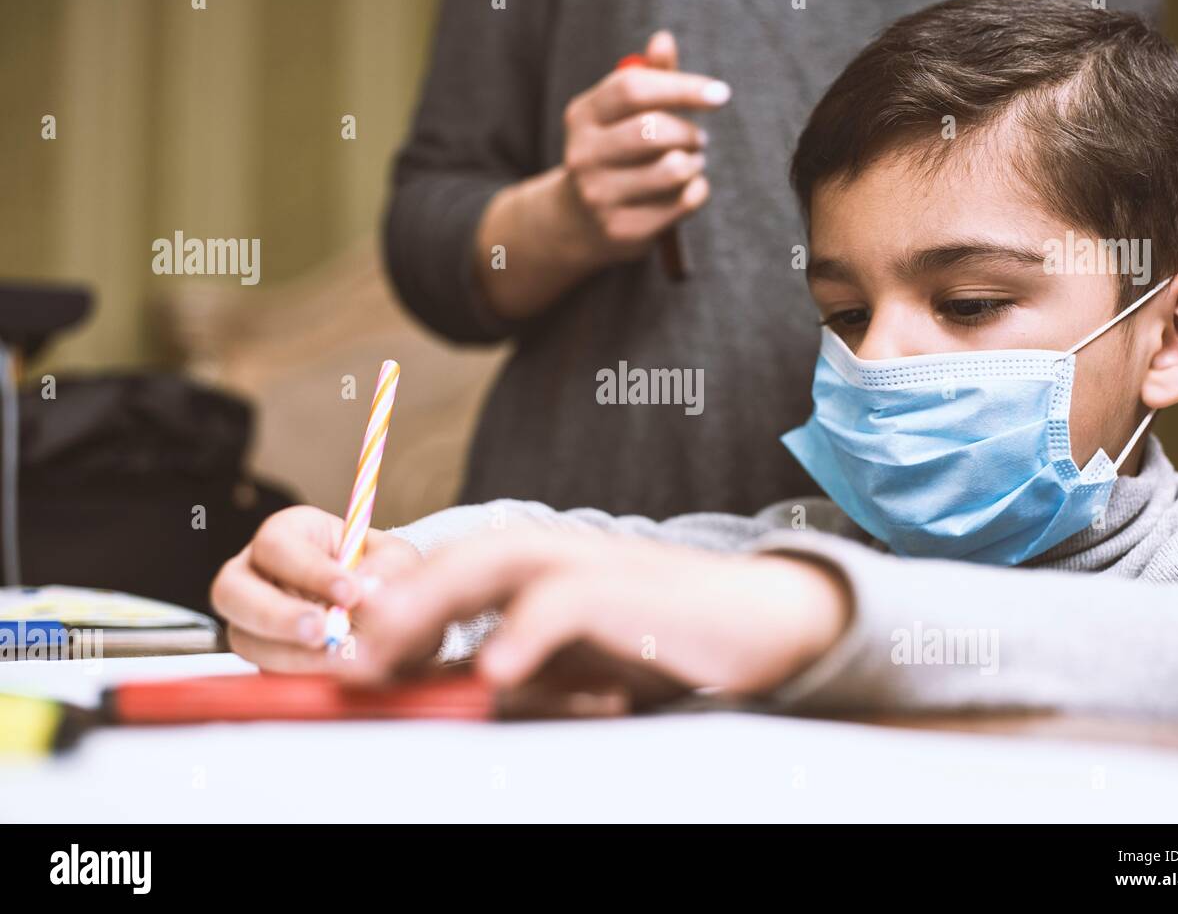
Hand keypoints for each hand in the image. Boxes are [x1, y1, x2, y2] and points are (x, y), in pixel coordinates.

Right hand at [210, 505, 421, 670]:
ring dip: (287, 653)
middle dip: (277, 615)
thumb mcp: (394, 564)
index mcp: (288, 533)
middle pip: (232, 591)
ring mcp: (252, 618)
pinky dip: (297, 675)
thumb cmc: (387, 575)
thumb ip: (382, 576)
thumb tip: (366, 602)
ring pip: (244, 638)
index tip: (351, 593)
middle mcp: (256, 572)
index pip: (276, 545)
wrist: (395, 612)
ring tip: (335, 655)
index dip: (309, 571)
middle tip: (322, 633)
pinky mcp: (265, 656)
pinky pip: (265, 670)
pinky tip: (331, 674)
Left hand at [339, 529, 851, 702]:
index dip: (394, 613)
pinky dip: (525, 630)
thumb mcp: (584, 663)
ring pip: (495, 560)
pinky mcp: (629, 588)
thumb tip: (473, 692)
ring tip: (387, 657)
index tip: (352, 666)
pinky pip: (565, 600)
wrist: (763, 623)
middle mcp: (558, 553)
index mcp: (542, 567)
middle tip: (347, 665)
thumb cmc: (672, 643)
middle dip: (394, 608)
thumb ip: (530, 667)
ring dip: (432, 605)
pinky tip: (495, 669)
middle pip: (457, 559)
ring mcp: (593, 562)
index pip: (451, 575)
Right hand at [559, 30, 725, 261]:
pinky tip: (686, 188)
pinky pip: (683, 202)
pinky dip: (697, 190)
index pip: (634, 88)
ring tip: (691, 162)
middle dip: (690, 132)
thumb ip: (647, 77)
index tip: (720, 94)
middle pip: (655, 130)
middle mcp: (583, 155)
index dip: (682, 87)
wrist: (578, 221)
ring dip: (695, 163)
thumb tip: (663, 39)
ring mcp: (599, 196)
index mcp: (582, 115)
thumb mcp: (620, 113)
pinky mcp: (623, 230)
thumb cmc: (613, 152)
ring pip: (673, 169)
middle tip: (700, 138)